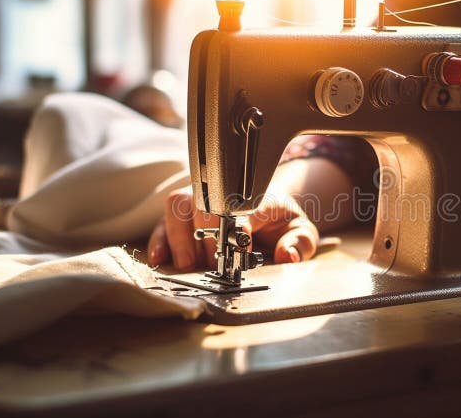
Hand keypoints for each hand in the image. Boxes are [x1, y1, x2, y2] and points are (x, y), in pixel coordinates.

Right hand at [147, 188, 318, 270]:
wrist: (267, 206)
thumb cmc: (281, 220)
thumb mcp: (301, 230)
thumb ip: (300, 242)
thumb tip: (288, 256)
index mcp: (254, 196)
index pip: (241, 208)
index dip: (237, 230)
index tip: (240, 252)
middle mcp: (221, 194)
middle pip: (202, 204)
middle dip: (205, 238)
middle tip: (212, 265)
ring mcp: (200, 201)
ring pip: (177, 206)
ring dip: (179, 237)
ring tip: (188, 264)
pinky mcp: (183, 214)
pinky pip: (163, 220)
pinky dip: (159, 239)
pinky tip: (160, 258)